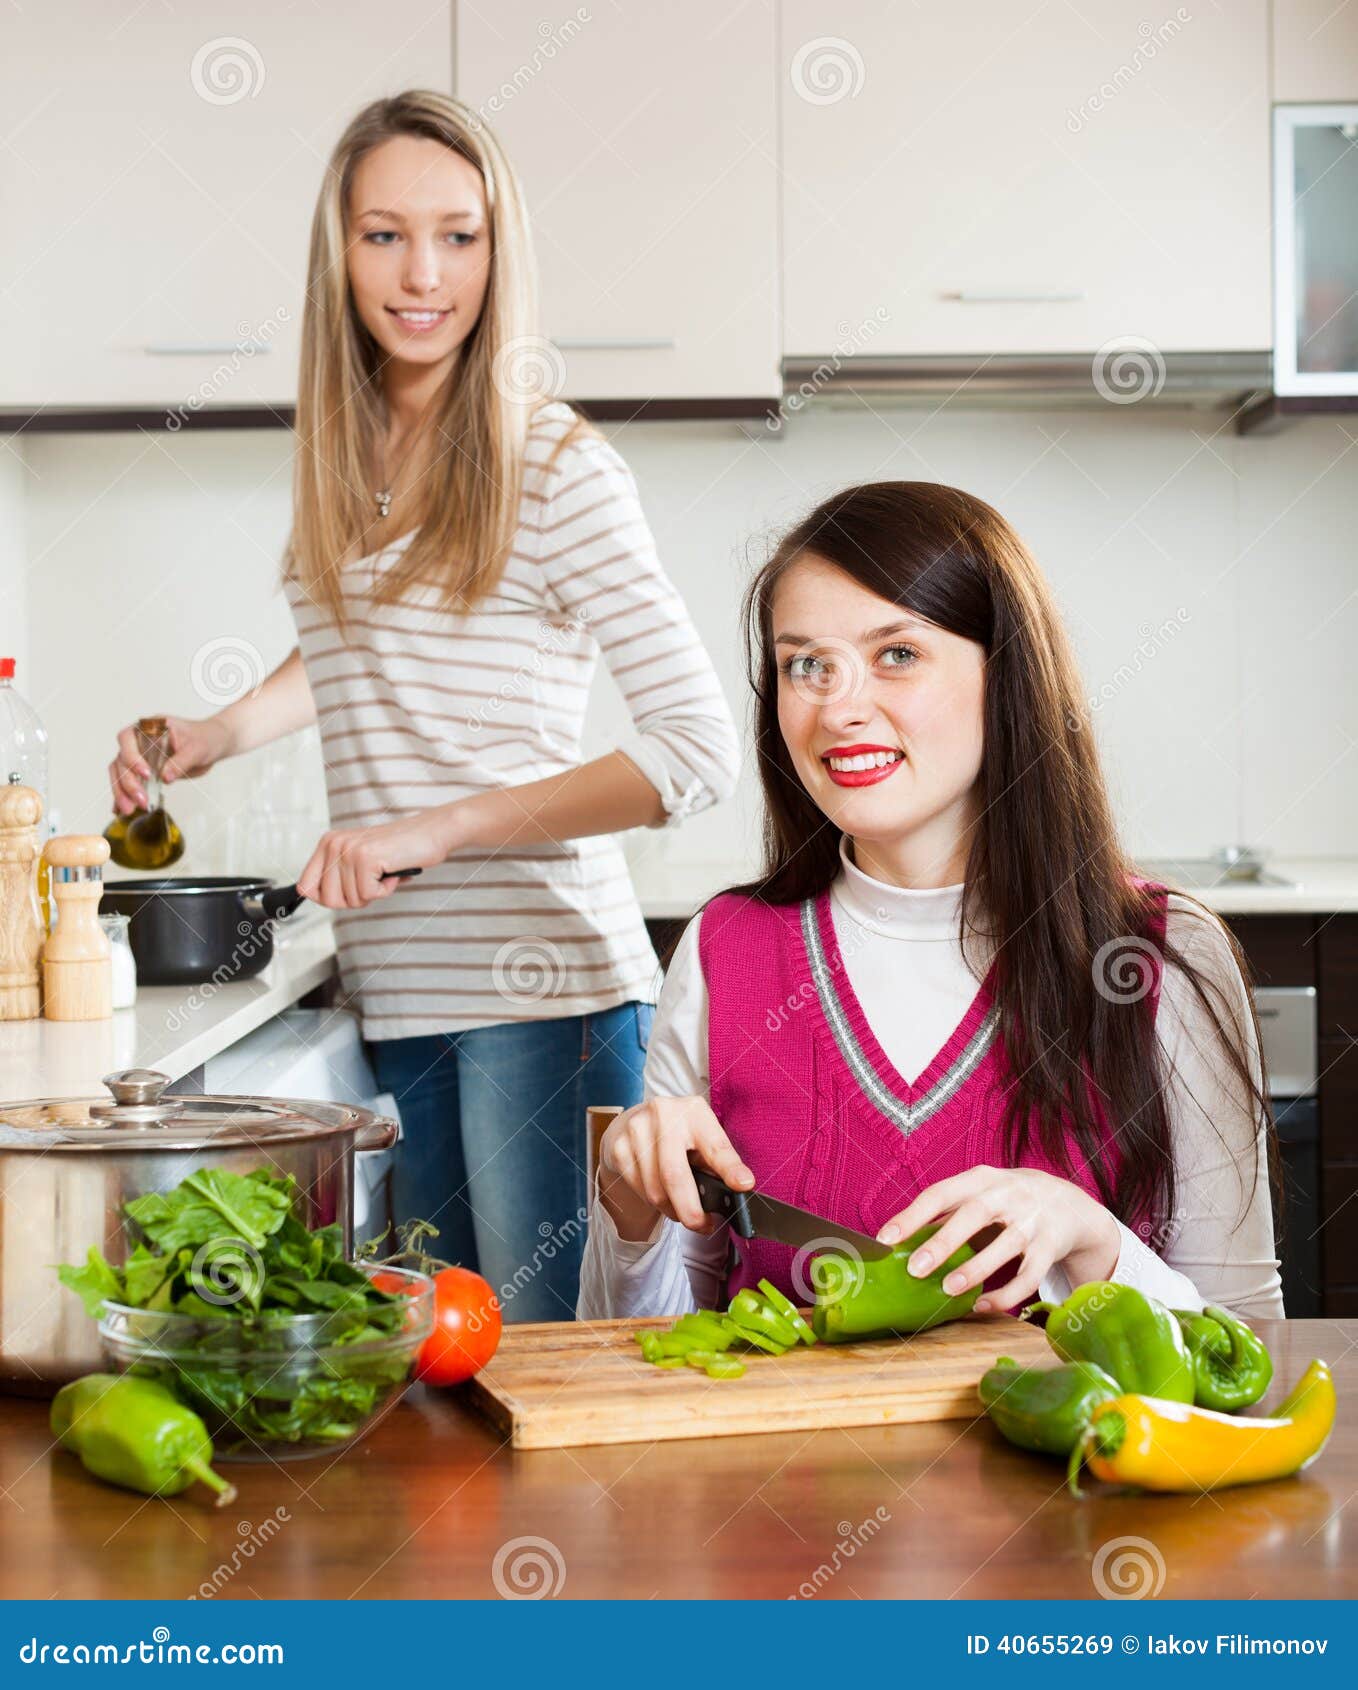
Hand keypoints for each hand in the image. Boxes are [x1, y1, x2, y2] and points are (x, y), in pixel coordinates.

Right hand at [108, 714, 231, 813]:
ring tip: (130, 809)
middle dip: (128, 782)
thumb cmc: (204, 738)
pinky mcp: (143, 771)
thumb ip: (181, 761)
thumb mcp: (197, 748)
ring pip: (120, 773)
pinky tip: (122, 809)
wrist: (211, 744)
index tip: (146, 773)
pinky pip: (128, 782)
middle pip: (121, 760)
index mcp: (149, 727)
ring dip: (123, 792)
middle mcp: (139, 740)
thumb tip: (165, 777)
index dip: (132, 756)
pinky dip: (124, 796)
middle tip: (141, 800)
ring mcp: (139, 756)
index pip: (128, 738)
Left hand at [294, 810, 455, 909]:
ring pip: (350, 899)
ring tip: (385, 872)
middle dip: (353, 900)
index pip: (305, 886)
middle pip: (328, 899)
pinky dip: (386, 890)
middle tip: (372, 883)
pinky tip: (393, 872)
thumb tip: (318, 899)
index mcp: (328, 843)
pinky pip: (369, 895)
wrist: (430, 833)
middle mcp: (334, 844)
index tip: (346, 894)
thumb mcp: (359, 860)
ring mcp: (349, 850)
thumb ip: (337, 876)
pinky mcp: (366, 858)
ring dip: (373, 893)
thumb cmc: (399, 849)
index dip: (325, 899)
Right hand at [599, 1096, 753, 1238]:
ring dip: (673, 1210)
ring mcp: (636, 1130)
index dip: (729, 1167)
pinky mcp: (619, 1148)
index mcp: (694, 1111)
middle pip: (675, 1175)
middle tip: (704, 1226)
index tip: (743, 1185)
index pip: (714, 1144)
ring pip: (655, 1191)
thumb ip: (718, 1162)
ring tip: (683, 1209)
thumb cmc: (679, 1134)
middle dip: (691, 1210)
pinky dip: (655, 1203)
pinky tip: (663, 1194)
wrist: (634, 1121)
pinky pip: (640, 1192)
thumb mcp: (704, 1137)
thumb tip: (737, 1190)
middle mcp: (663, 1114)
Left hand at [873, 1165, 1121, 1313]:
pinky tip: (980, 1305)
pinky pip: (1030, 1276)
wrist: (1068, 1202)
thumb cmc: (1007, 1200)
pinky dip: (1005, 1295)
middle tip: (915, 1269)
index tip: (885, 1239)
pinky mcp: (1051, 1247)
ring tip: (948, 1290)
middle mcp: (1009, 1195)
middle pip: (975, 1214)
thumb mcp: (979, 1194)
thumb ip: (945, 1213)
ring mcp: (1033, 1221)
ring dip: (976, 1269)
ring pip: (1007, 1245)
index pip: (941, 1193)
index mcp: (981, 1179)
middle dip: (943, 1241)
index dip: (912, 1215)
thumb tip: (899, 1241)